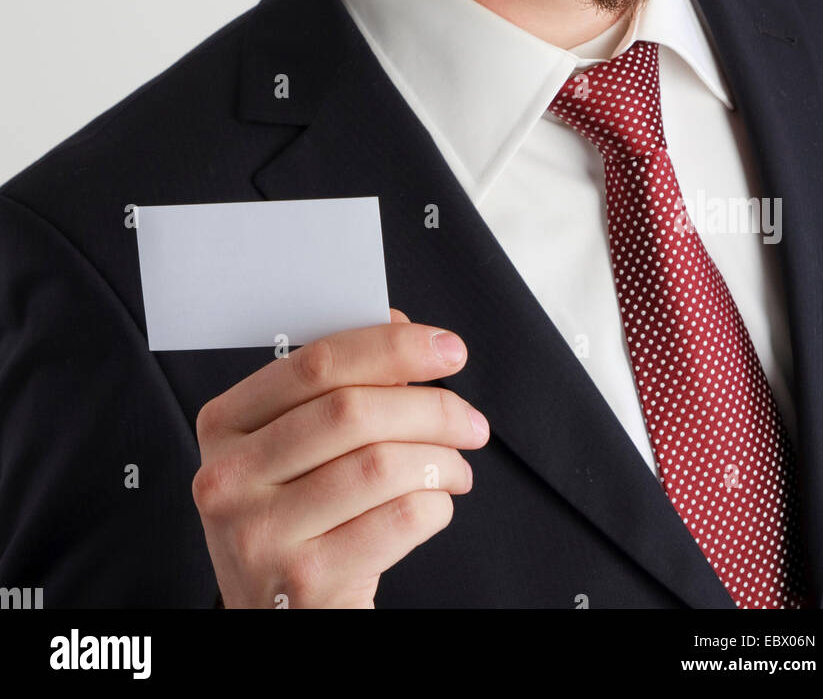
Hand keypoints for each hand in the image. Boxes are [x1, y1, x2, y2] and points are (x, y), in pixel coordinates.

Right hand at [192, 309, 487, 607]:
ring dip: (440, 461)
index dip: (392, 347)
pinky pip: (397, 520)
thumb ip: (338, 386)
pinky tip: (434, 506)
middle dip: (431, 408)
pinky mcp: (302, 582)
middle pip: (351, 412)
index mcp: (225, 424)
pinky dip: (435, 506)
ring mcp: (259, 534)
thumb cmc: (298, 518)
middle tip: (471, 422)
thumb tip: (401, 329)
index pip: (315, 363)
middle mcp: (228, 478)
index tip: (449, 349)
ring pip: (380, 465)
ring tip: (456, 470)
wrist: (277, 620)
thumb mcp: (295, 450)